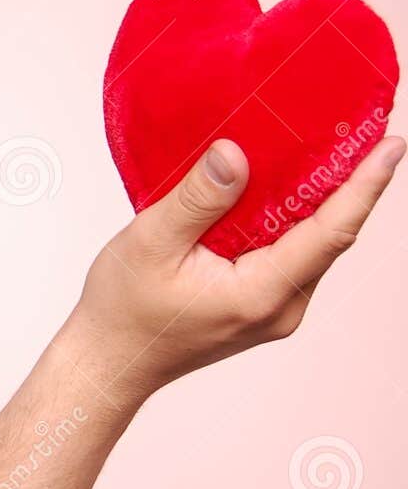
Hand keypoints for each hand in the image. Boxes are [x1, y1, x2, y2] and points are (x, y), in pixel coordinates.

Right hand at [74, 132, 405, 402]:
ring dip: (323, 199)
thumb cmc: (123, 311)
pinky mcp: (264, 306)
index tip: (392, 144)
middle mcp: (282, 307)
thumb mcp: (150, 244)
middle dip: (351, 183)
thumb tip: (234, 154)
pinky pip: (294, 254)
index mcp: (261, 294)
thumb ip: (197, 199)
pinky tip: (289, 184)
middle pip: (331, 236)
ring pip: (314, 245)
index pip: (331, 232)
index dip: (365, 185)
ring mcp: (276, 310)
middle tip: (364, 126)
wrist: (110, 362)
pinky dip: (296, 218)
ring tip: (332, 145)